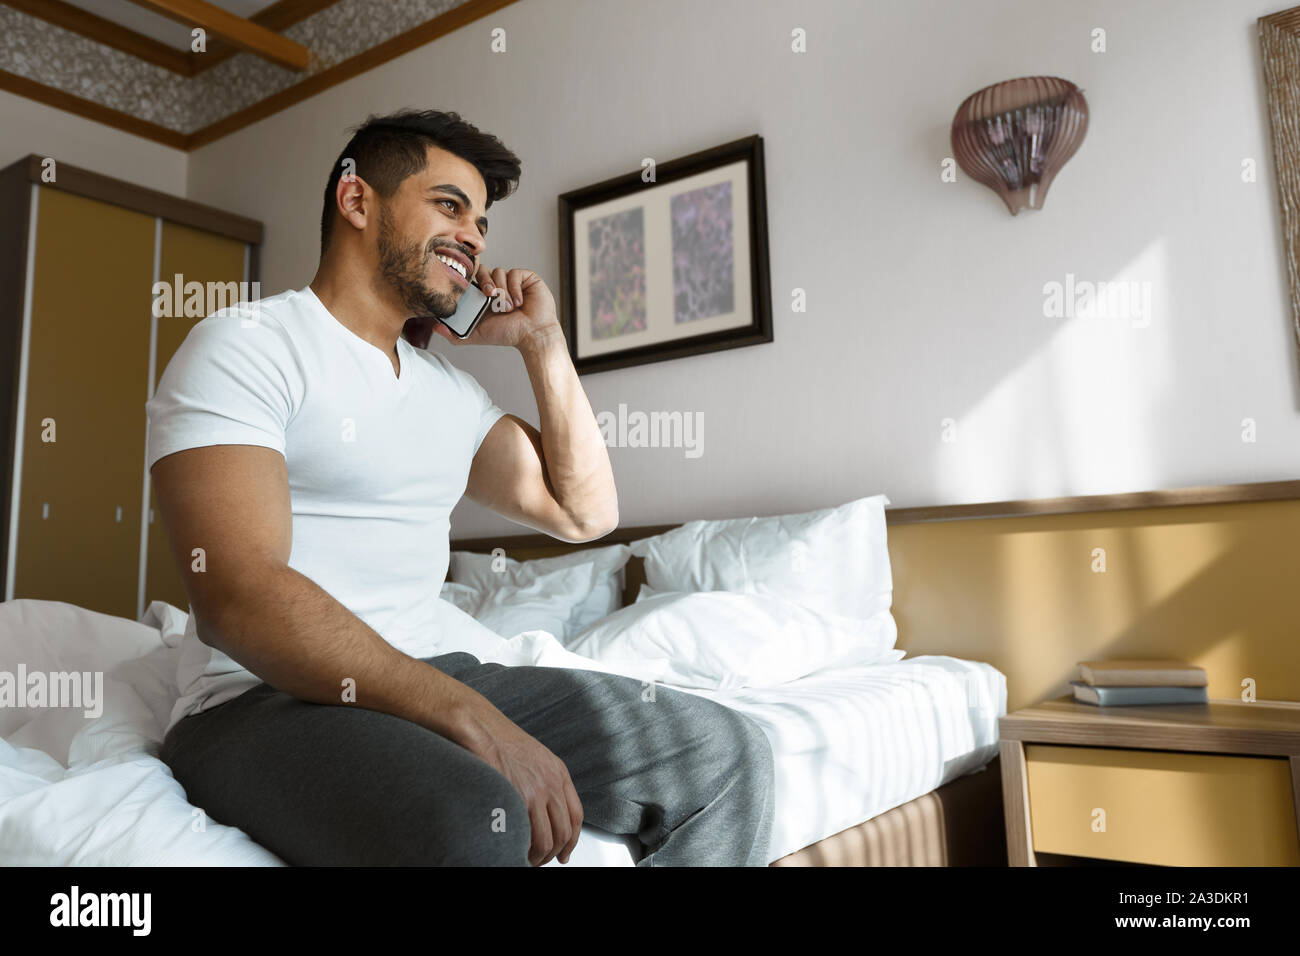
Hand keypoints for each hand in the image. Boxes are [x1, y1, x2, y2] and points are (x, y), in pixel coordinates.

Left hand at [433, 265, 563, 351]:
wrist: (533, 335)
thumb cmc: (509, 334)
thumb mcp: (478, 335)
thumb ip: (456, 334)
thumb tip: (436, 327)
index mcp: (484, 295)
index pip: (471, 279)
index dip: (470, 282)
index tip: (472, 292)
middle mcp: (498, 285)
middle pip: (483, 271)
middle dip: (485, 282)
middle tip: (490, 296)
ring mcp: (512, 281)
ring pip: (499, 271)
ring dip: (502, 291)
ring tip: (509, 308)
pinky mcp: (526, 277)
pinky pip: (515, 273)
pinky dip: (515, 288)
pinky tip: (520, 302)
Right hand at [462, 701, 583, 865]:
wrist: (477, 725)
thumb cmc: (497, 738)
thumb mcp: (532, 756)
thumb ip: (542, 779)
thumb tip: (541, 808)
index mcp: (557, 772)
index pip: (575, 815)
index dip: (571, 840)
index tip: (564, 852)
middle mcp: (551, 782)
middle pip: (564, 832)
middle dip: (554, 853)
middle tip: (540, 861)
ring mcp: (535, 791)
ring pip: (547, 840)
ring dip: (538, 857)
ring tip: (525, 859)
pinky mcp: (516, 797)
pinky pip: (527, 835)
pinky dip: (522, 849)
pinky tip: (513, 851)